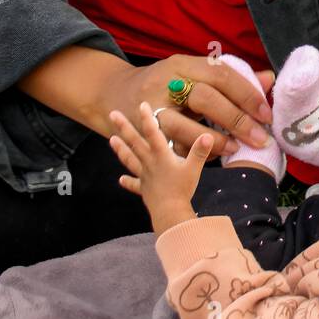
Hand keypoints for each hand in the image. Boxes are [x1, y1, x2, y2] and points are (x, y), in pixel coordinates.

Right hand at [93, 55, 274, 161]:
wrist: (114, 94)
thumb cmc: (165, 84)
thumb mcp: (194, 74)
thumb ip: (231, 77)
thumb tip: (268, 80)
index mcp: (182, 64)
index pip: (220, 73)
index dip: (246, 93)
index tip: (266, 113)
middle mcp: (166, 82)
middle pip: (205, 98)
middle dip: (236, 118)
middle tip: (260, 137)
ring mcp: (151, 108)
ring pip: (183, 125)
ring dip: (213, 139)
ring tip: (235, 148)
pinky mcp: (143, 131)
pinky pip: (171, 145)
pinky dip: (192, 151)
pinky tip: (210, 157)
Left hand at [108, 101, 213, 233]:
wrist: (169, 213)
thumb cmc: (182, 190)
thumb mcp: (194, 169)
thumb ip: (199, 151)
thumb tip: (207, 135)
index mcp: (161, 155)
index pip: (153, 132)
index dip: (147, 118)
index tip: (142, 104)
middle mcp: (149, 163)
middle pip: (135, 142)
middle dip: (124, 127)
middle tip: (113, 114)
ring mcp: (145, 176)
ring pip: (130, 159)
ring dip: (121, 149)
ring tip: (111, 139)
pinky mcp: (145, 189)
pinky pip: (135, 184)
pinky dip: (128, 181)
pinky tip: (122, 179)